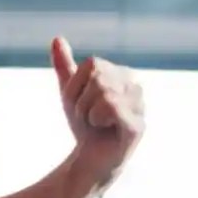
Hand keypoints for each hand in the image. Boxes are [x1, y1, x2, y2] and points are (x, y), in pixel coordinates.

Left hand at [50, 37, 145, 185]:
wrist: (89, 159)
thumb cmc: (85, 126)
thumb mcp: (70, 92)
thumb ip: (65, 66)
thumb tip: (57, 38)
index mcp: (121, 73)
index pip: (92, 64)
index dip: (76, 86)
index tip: (80, 104)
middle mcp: (135, 85)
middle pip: (97, 76)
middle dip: (81, 100)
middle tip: (87, 117)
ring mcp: (140, 105)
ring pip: (103, 91)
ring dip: (87, 112)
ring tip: (96, 124)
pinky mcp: (138, 125)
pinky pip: (111, 105)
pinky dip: (97, 118)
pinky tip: (104, 129)